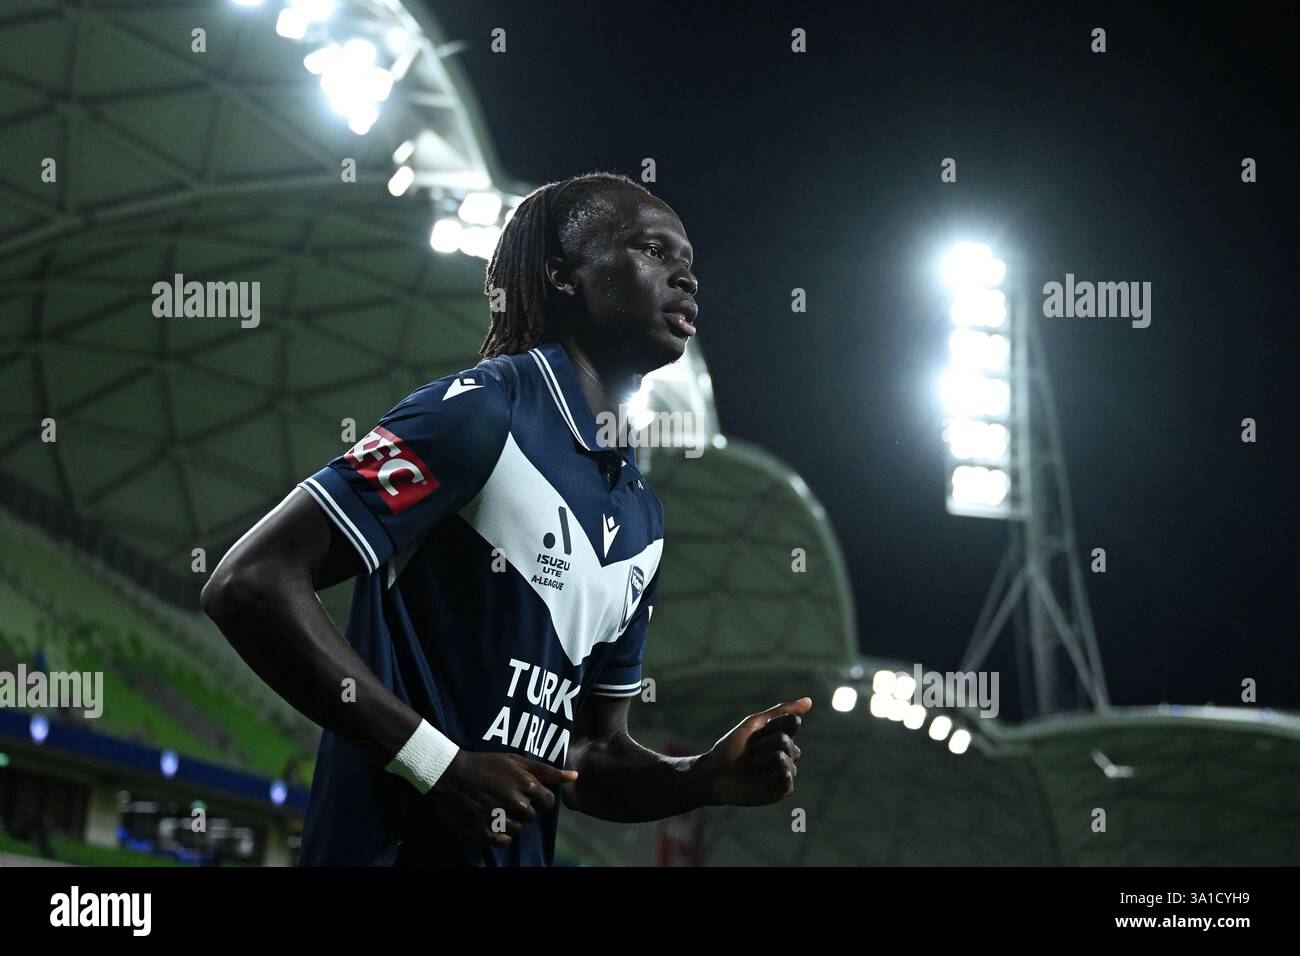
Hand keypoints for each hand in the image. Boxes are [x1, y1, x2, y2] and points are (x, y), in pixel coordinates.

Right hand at [427, 751, 577, 846]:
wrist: (449, 773)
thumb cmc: (485, 764)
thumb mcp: (517, 761)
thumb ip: (547, 771)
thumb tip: (575, 776)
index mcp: (527, 786)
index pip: (548, 803)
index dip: (539, 798)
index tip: (525, 793)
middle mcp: (516, 804)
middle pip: (532, 816)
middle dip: (523, 809)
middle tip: (506, 797)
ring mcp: (499, 819)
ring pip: (518, 830)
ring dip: (511, 822)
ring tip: (495, 807)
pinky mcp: (483, 832)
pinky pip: (503, 842)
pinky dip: (500, 834)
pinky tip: (490, 820)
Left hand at [696, 698, 810, 806]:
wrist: (715, 773)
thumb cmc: (731, 747)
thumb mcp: (754, 724)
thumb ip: (781, 712)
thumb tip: (810, 701)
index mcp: (782, 735)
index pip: (792, 723)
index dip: (772, 725)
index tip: (757, 731)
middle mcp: (787, 753)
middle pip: (785, 741)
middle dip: (762, 745)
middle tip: (750, 753)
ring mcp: (786, 772)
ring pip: (785, 759)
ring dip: (762, 761)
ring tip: (752, 767)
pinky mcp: (782, 790)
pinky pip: (788, 779)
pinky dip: (775, 775)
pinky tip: (763, 779)